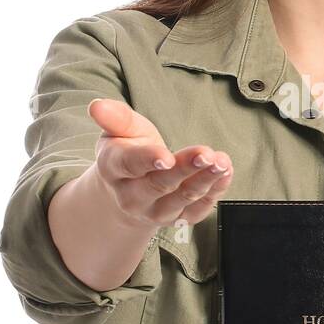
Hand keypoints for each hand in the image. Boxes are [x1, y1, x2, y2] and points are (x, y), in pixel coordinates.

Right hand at [86, 97, 232, 226]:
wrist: (128, 190)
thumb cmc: (127, 150)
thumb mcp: (119, 131)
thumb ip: (114, 118)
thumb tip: (96, 106)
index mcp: (114, 169)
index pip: (129, 165)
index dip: (147, 160)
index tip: (166, 156)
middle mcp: (132, 196)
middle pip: (160, 184)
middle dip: (184, 169)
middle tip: (206, 155)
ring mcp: (156, 211)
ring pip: (182, 198)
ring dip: (205, 180)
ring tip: (221, 162)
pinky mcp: (178, 218)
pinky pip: (198, 209)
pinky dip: (215, 193)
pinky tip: (226, 173)